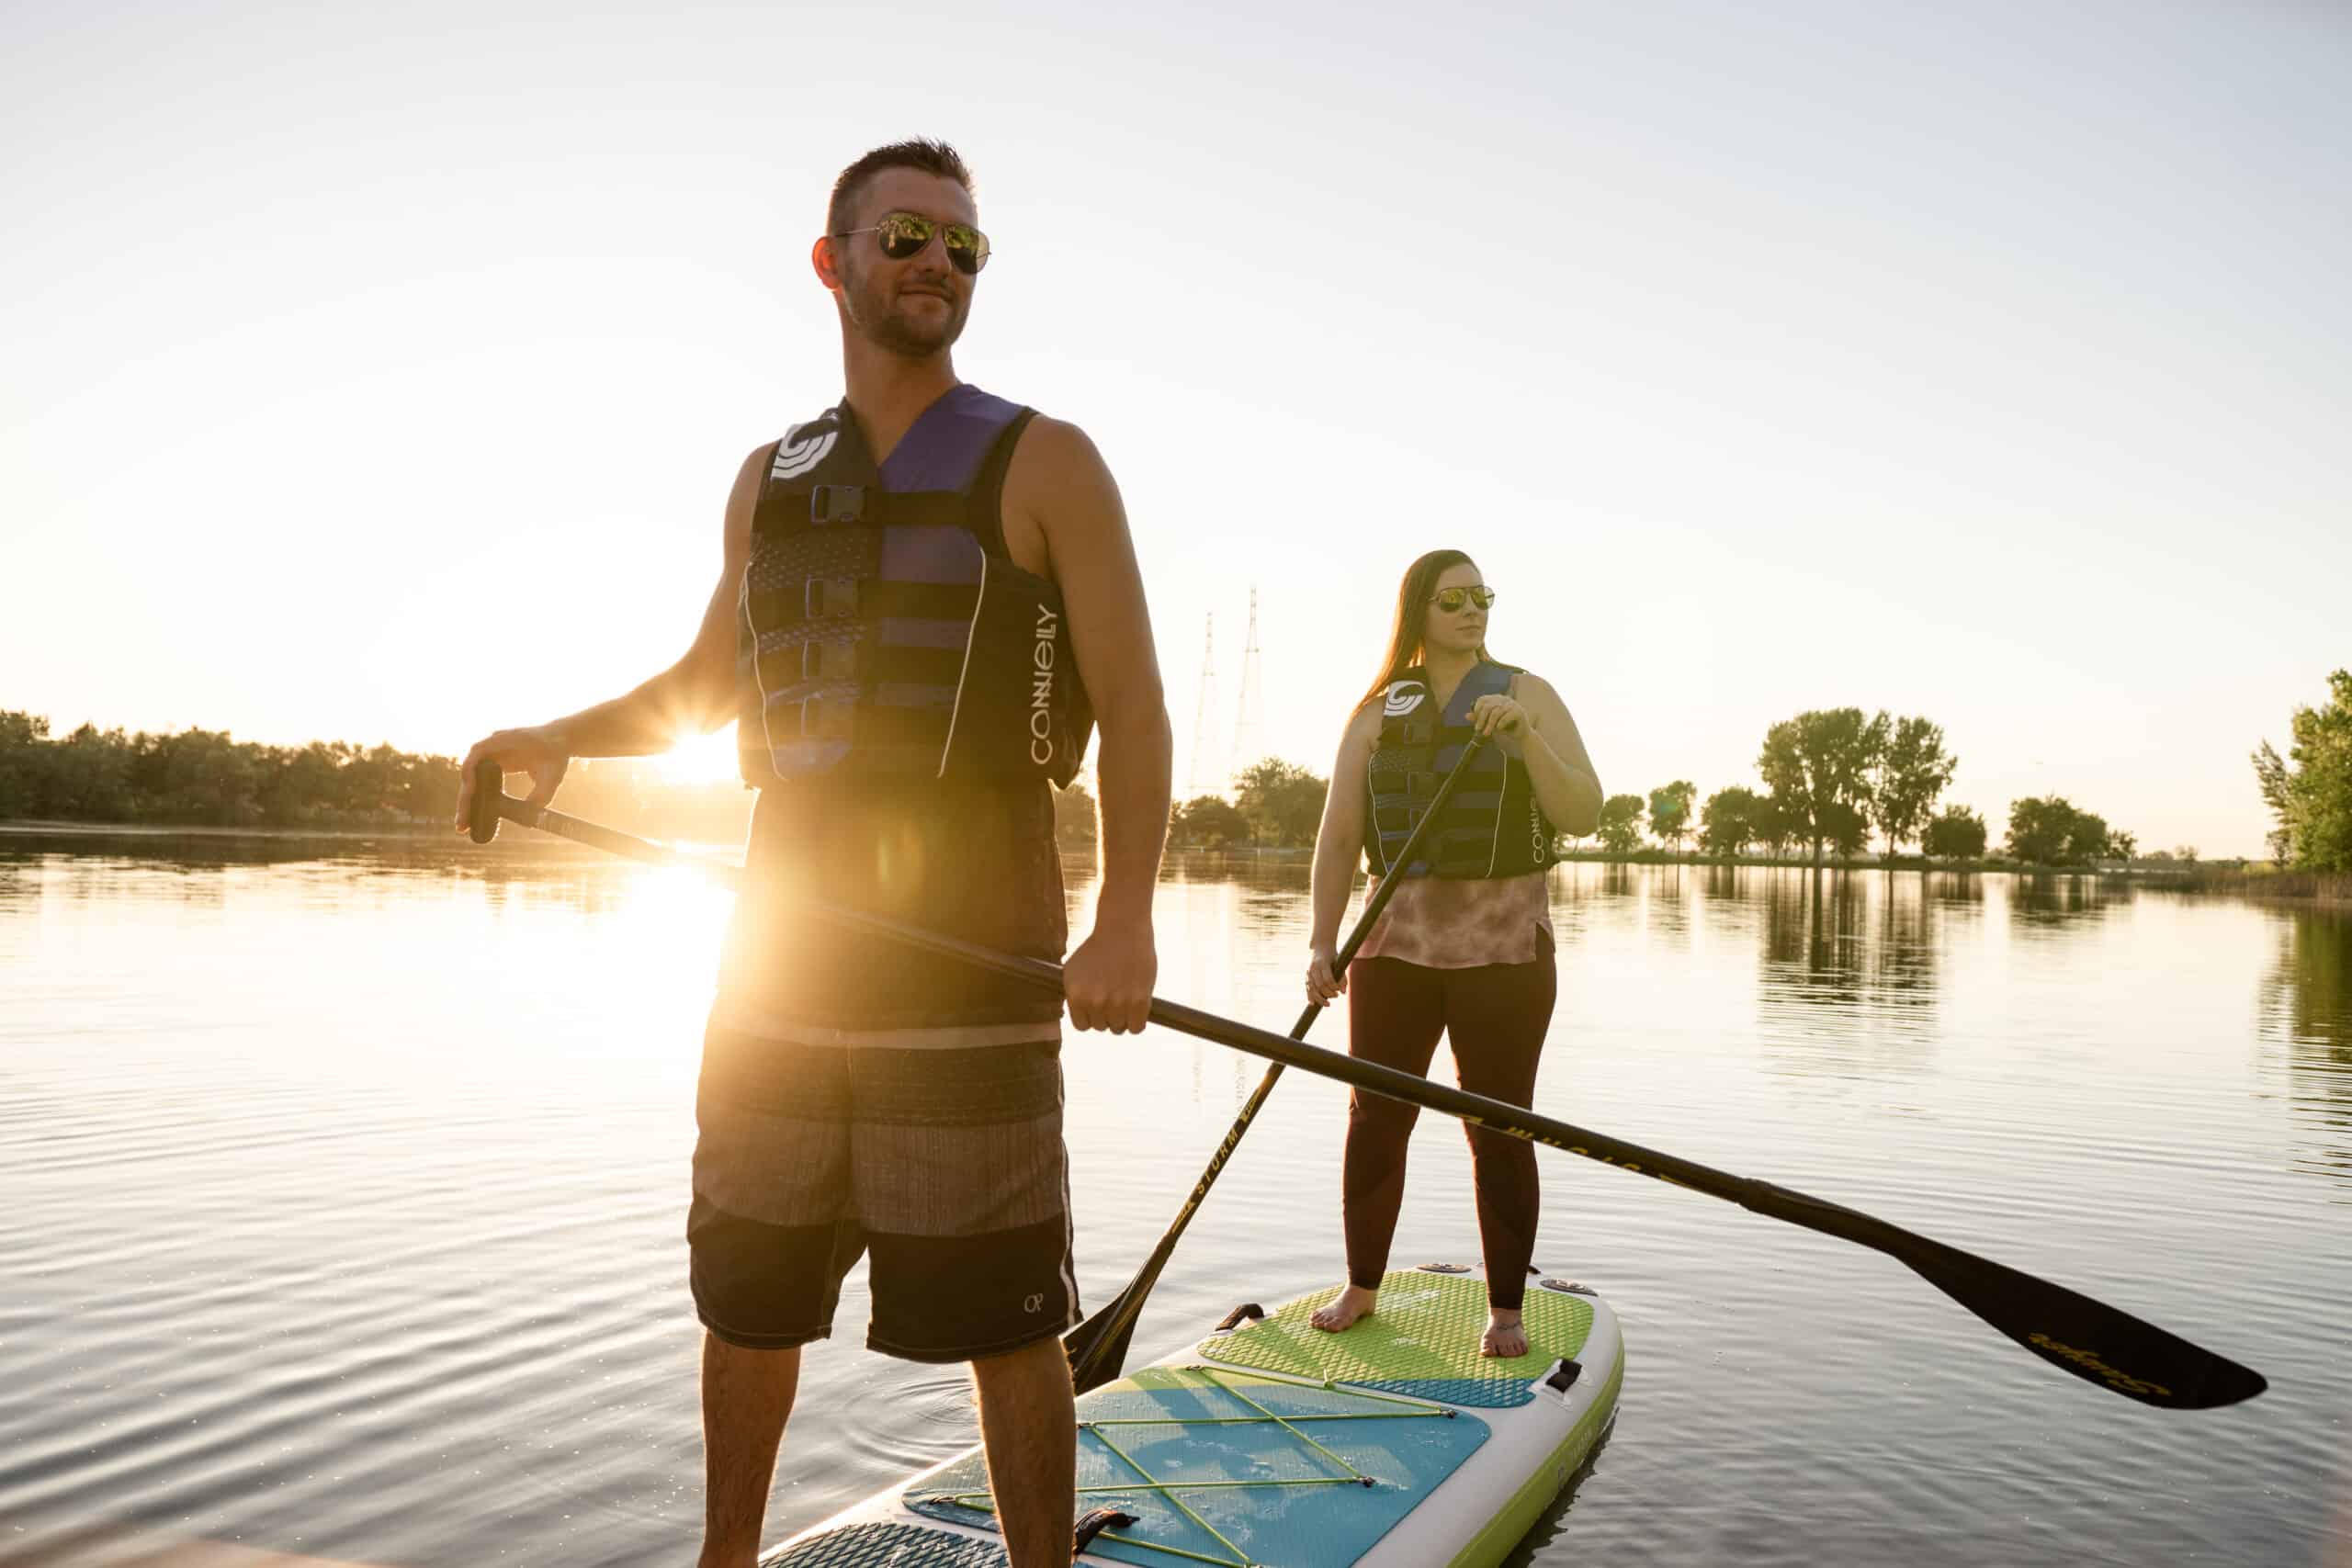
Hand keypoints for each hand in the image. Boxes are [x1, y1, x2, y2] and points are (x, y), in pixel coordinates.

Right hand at [453, 726, 570, 832]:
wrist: (560, 740)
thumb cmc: (556, 754)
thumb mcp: (553, 775)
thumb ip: (542, 795)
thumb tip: (529, 822)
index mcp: (503, 740)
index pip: (476, 755)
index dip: (469, 776)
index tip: (469, 797)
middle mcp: (491, 745)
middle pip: (469, 773)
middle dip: (465, 800)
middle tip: (462, 826)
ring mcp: (489, 754)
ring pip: (471, 780)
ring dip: (467, 802)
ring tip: (463, 826)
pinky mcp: (492, 764)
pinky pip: (479, 782)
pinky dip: (476, 799)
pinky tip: (473, 817)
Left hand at [1064, 917, 1155, 1033]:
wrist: (1123, 928)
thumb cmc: (1098, 947)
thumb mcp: (1074, 970)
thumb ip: (1074, 995)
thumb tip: (1078, 1015)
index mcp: (1076, 996)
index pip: (1082, 1026)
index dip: (1091, 1015)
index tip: (1098, 1005)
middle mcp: (1095, 1002)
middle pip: (1102, 1027)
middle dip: (1108, 1014)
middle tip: (1115, 995)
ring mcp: (1118, 1003)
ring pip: (1119, 1028)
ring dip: (1123, 1017)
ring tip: (1125, 997)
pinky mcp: (1139, 1001)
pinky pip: (1136, 1028)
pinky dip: (1137, 1022)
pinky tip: (1137, 1007)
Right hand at [1305, 941, 1344, 1004]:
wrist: (1319, 946)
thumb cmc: (1332, 955)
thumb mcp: (1339, 963)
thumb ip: (1342, 977)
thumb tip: (1344, 992)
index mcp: (1322, 963)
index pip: (1328, 979)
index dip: (1334, 987)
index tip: (1340, 991)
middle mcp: (1313, 968)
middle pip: (1320, 985)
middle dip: (1328, 993)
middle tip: (1336, 996)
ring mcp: (1308, 972)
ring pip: (1312, 988)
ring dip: (1319, 998)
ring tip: (1328, 1004)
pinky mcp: (1306, 975)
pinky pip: (1307, 988)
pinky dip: (1309, 996)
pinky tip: (1312, 1004)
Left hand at [1467, 694, 1529, 756]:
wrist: (1520, 735)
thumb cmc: (1504, 727)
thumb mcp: (1489, 723)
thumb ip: (1479, 718)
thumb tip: (1466, 715)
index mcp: (1496, 698)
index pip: (1483, 699)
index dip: (1476, 709)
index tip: (1474, 721)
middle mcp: (1504, 699)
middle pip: (1488, 706)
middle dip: (1481, 719)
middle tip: (1478, 729)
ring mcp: (1512, 704)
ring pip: (1496, 712)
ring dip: (1489, 724)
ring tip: (1486, 733)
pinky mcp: (1519, 711)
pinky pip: (1506, 716)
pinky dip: (1500, 724)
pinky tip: (1498, 729)